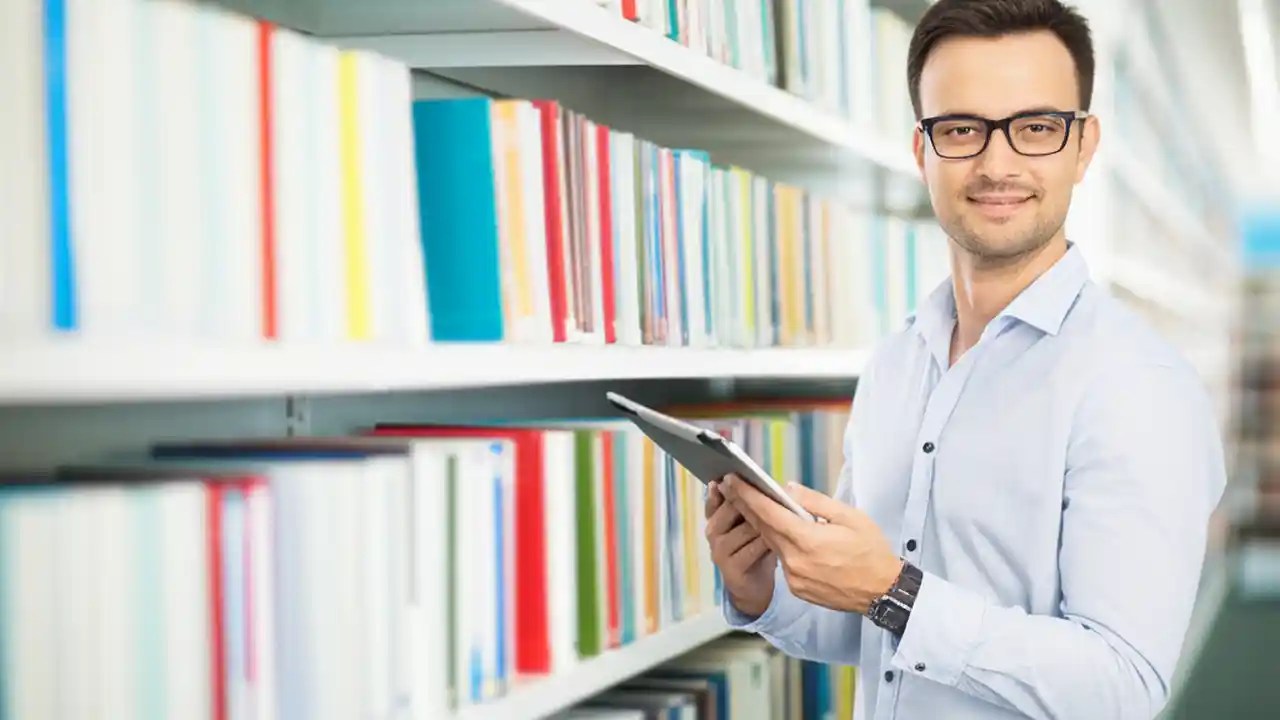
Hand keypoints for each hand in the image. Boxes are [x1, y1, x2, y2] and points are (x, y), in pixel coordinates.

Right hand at [704, 479, 775, 618]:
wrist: (754, 588)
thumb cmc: (755, 549)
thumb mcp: (750, 525)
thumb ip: (749, 506)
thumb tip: (761, 484)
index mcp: (715, 518)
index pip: (714, 498)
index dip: (721, 488)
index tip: (729, 476)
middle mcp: (713, 532)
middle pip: (731, 508)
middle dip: (750, 501)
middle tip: (770, 492)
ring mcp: (720, 551)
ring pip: (746, 528)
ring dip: (765, 522)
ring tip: (783, 516)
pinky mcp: (731, 568)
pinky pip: (753, 548)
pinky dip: (768, 542)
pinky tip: (781, 539)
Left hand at [719, 475, 901, 614]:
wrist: (883, 591)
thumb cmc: (871, 550)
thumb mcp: (850, 517)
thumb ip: (815, 502)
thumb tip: (788, 489)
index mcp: (808, 540)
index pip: (769, 513)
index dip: (747, 495)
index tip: (732, 480)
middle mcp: (796, 561)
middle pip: (763, 528)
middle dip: (744, 505)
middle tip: (729, 486)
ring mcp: (795, 578)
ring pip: (772, 545)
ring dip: (758, 525)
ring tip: (746, 504)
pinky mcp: (798, 588)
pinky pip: (783, 561)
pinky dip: (777, 544)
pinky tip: (774, 531)